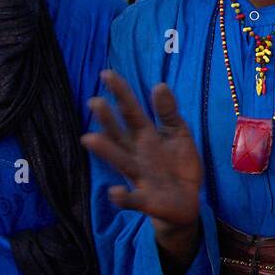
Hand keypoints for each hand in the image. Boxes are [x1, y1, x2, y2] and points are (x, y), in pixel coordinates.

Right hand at [82, 71, 202, 274]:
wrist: (187, 201)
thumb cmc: (178, 165)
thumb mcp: (178, 134)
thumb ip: (168, 113)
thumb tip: (159, 84)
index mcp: (146, 136)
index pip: (131, 111)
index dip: (121, 93)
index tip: (106, 73)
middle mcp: (137, 154)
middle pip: (120, 134)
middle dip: (108, 120)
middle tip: (94, 102)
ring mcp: (139, 177)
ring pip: (120, 161)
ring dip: (105, 151)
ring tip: (88, 138)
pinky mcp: (146, 200)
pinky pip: (132, 199)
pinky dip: (122, 198)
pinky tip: (113, 192)